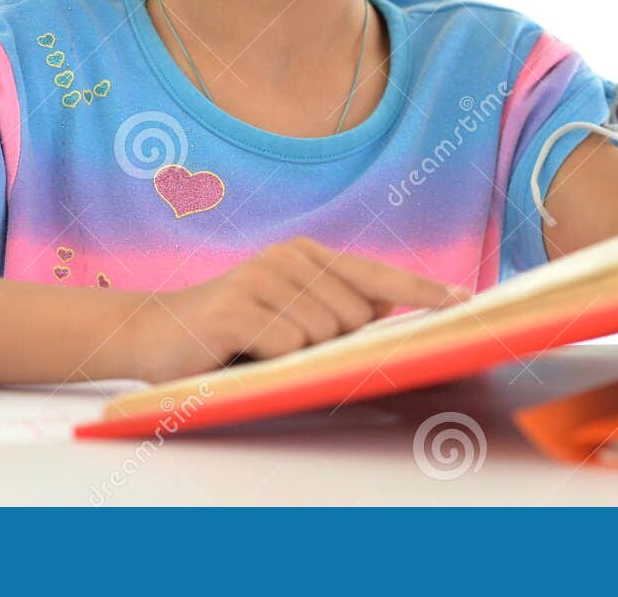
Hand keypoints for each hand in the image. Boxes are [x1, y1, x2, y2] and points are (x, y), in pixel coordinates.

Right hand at [122, 237, 467, 381]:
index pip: (376, 273)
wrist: (152, 333)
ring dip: (297, 356)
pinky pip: (286, 346)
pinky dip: (271, 362)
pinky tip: (242, 353)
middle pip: (353, 316)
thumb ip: (334, 310)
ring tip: (259, 351)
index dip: (422, 290)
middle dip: (333, 344)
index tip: (465, 302)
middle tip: (285, 347)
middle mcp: (287, 256)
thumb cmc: (231, 331)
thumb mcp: (287, 312)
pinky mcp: (234, 309)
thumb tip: (389, 324)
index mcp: (306, 254)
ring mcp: (259, 278)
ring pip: (322, 335)